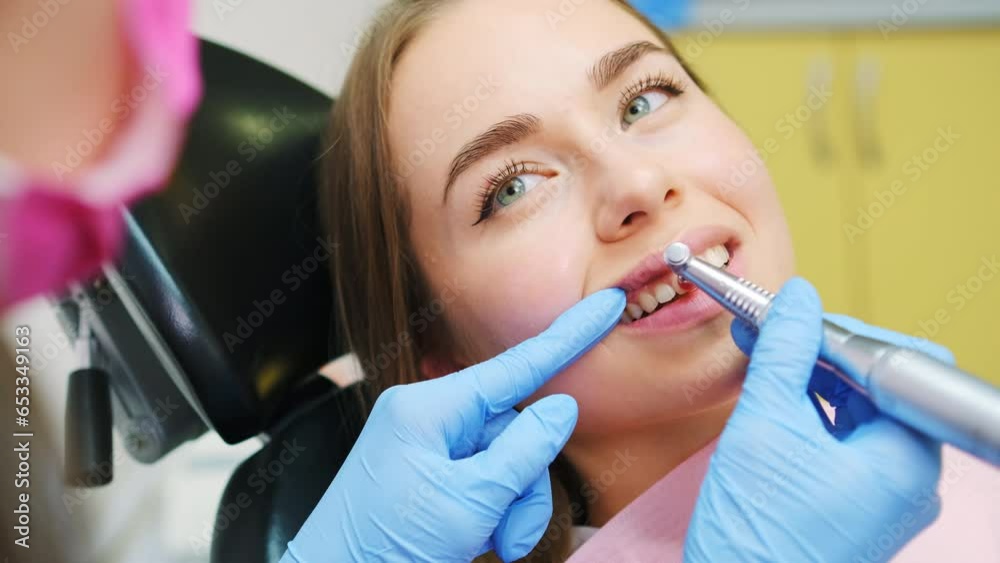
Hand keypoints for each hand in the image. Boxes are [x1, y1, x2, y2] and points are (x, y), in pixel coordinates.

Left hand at [281, 289, 624, 562]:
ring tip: (492, 544)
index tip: (606, 304)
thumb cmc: (384, 547)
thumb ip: (525, 451)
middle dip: (522, 487)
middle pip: (514, 432)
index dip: (568, 337)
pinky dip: (491, 513)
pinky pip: (483, 480)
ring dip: (509, 509)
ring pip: (505, 463)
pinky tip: (476, 541)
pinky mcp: (429, 475)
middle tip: (508, 536)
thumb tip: (562, 408)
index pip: (515, 366)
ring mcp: (426, 447)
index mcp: (427, 408)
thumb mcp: (469, 502)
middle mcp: (426, 418)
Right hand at [685, 277, 952, 561]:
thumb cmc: (755, 536)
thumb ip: (784, 352)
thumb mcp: (764, 425)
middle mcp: (909, 480)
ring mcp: (884, 495)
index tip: (800, 316)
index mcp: (905, 461)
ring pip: (861, 412)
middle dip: (826, 352)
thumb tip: (797, 301)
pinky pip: (845, 440)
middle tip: (776, 326)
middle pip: (881, 388)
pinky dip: (812, 410)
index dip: (847, 335)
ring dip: (814, 377)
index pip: (901, 368)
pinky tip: (776, 388)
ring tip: (767, 350)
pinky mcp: (858, 505)